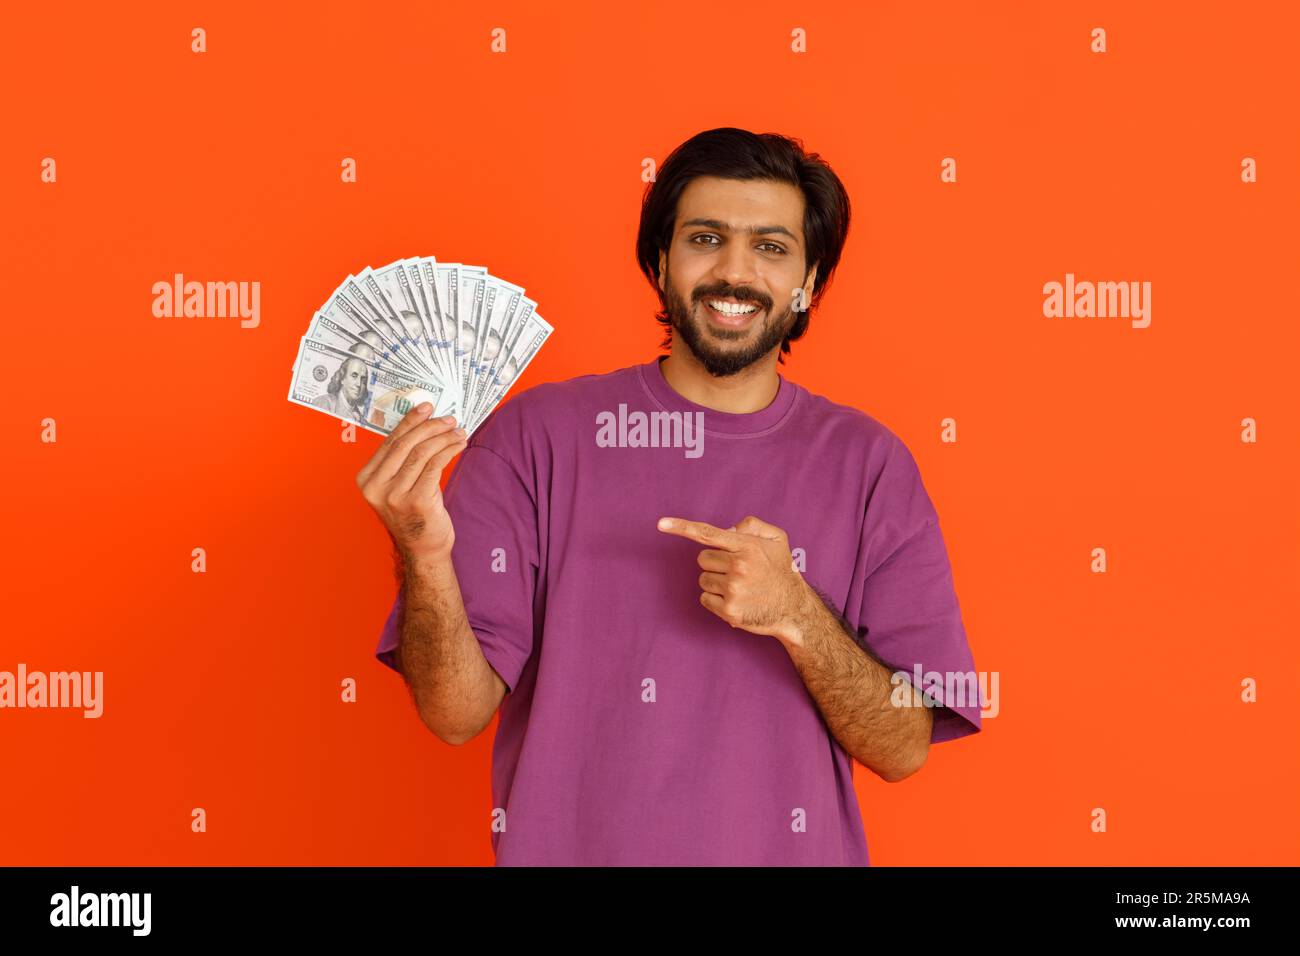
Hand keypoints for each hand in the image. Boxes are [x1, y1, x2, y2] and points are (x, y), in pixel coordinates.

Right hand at [356, 403, 467, 562]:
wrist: (423, 549)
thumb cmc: (413, 514)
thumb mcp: (397, 486)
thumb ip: (401, 461)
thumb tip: (421, 425)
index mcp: (367, 479)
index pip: (390, 441)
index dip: (409, 421)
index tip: (426, 407)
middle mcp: (376, 487)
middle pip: (406, 444)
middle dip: (430, 427)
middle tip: (448, 419)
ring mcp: (395, 496)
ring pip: (423, 453)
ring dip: (444, 438)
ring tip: (458, 432)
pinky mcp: (417, 502)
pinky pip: (435, 466)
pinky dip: (449, 451)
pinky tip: (459, 445)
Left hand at [656, 514, 812, 642]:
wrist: (794, 608)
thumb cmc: (782, 570)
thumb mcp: (776, 538)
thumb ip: (751, 525)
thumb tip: (726, 529)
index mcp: (747, 546)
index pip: (708, 533)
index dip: (681, 527)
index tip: (660, 523)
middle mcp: (739, 567)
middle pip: (702, 559)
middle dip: (715, 563)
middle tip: (738, 571)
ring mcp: (733, 590)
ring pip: (703, 579)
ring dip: (716, 582)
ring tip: (740, 587)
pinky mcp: (729, 611)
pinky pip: (704, 599)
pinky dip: (715, 600)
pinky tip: (736, 600)